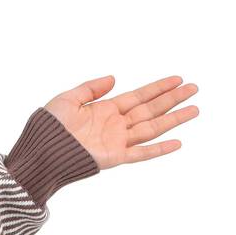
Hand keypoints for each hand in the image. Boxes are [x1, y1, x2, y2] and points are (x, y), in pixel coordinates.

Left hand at [43, 75, 198, 168]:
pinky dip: (159, 149)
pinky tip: (177, 142)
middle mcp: (116, 124)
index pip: (139, 96)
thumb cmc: (49, 126)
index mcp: (106, 109)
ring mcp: (118, 141)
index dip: (158, 87)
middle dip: (172, 99)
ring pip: (152, 128)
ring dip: (174, 119)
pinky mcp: (115, 157)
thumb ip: (90, 88)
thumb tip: (114, 78)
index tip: (177, 79)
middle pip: (151, 109)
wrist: (40, 150)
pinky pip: (141, 153)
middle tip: (194, 88)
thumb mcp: (68, 99)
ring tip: (195, 109)